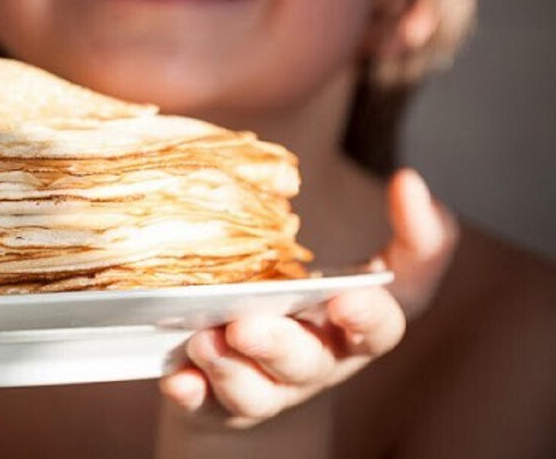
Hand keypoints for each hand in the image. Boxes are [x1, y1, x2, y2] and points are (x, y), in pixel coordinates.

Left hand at [158, 168, 458, 427]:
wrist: (262, 367)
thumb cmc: (316, 305)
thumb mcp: (366, 271)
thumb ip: (406, 234)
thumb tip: (412, 182)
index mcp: (352, 330)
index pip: (378, 327)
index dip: (366, 317)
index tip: (345, 298)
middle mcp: (312, 365)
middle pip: (305, 364)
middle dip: (279, 346)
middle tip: (246, 324)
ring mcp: (265, 388)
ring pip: (254, 392)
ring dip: (229, 368)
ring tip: (204, 340)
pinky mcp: (217, 403)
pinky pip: (203, 405)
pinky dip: (191, 392)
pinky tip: (176, 378)